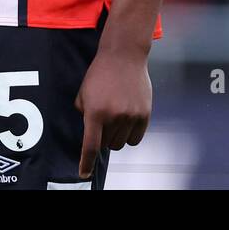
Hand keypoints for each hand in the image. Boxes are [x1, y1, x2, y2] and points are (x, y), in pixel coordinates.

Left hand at [74, 47, 151, 178]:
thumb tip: (89, 131)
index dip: (86, 162)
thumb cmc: (100, 73)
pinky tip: (127, 120)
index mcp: (95, 112)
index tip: (84, 173)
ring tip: (115, 117)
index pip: (90, 145)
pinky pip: (136, 139)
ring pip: (121, 144)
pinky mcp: (144, 115)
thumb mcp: (83, 91)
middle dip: (103, 137)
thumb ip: (83, 112)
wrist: (123, 56)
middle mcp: (113, 117)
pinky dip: (130, 135)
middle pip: (107, 145)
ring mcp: (130, 117)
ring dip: (116, 136)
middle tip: (103, 120)